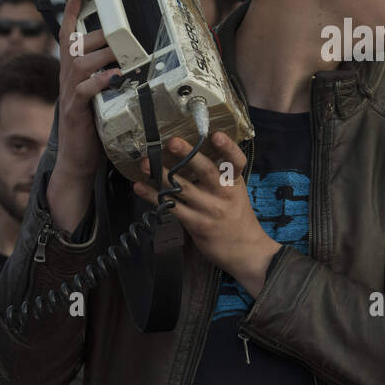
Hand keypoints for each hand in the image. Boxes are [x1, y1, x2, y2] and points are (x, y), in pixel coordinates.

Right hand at [52, 0, 118, 182]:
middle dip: (100, 35)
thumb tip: (129, 58)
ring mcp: (69, 95)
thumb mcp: (100, 95)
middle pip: (77, 45)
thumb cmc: (93, 127)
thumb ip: (108, 75)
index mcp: (72, 73)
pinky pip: (83, 90)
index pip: (67, 36)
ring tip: (123, 54)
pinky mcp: (75, 113)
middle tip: (123, 34)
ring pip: (80, 63)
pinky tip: (114, 78)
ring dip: (102, 55)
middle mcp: (67, 80)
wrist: (78, 161)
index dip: (71, 13)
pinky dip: (99, 81)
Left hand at [134, 131, 279, 294]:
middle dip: (189, 154)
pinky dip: (153, 196)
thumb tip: (190, 153)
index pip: (236, 162)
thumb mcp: (235, 193)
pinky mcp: (196, 224)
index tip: (216, 134)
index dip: (228, 148)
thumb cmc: (236, 217)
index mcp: (235, 183)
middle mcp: (224, 194)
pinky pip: (172, 207)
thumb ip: (219, 176)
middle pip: (207, 171)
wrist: (245, 251)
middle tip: (172, 142)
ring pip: (183, 188)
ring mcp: (210, 210)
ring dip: (162, 174)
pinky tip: (140, 187)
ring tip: (145, 163)